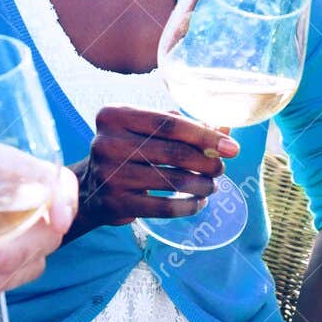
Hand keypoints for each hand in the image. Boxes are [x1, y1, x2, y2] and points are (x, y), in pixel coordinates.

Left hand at [0, 153, 78, 294]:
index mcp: (21, 174)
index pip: (58, 183)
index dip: (65, 199)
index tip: (60, 218)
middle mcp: (29, 210)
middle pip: (39, 237)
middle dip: (9, 257)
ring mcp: (19, 242)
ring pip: (22, 267)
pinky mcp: (3, 266)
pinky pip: (0, 281)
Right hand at [72, 106, 238, 232]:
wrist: (89, 189)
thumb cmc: (127, 152)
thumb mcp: (145, 131)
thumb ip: (182, 127)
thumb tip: (225, 131)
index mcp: (115, 115)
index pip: (170, 123)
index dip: (205, 135)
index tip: (232, 147)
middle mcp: (107, 142)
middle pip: (174, 152)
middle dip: (207, 162)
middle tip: (220, 168)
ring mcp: (109, 174)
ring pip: (173, 180)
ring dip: (202, 185)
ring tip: (211, 186)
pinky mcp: (115, 202)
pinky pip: (164, 206)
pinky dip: (189, 205)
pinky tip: (198, 202)